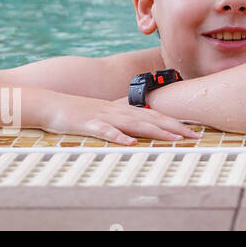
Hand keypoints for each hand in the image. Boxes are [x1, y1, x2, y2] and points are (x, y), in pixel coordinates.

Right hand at [40, 93, 200, 144]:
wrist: (50, 103)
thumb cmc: (78, 112)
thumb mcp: (105, 116)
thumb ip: (122, 121)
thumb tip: (140, 130)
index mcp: (123, 110)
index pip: (155, 115)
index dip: (176, 123)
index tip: (194, 131)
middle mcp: (118, 111)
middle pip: (152, 119)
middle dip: (175, 128)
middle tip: (195, 136)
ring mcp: (104, 117)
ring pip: (134, 123)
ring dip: (156, 131)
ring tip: (174, 139)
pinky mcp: (88, 124)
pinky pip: (105, 131)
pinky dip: (118, 136)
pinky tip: (130, 143)